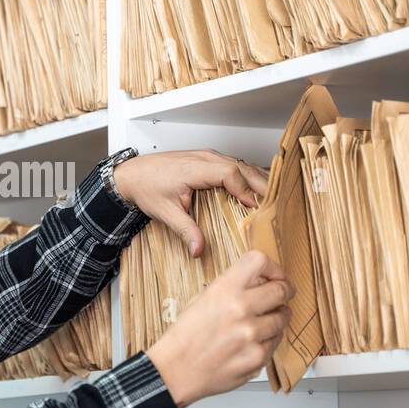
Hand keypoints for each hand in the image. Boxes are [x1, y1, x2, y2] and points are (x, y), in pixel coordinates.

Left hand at [113, 149, 269, 256]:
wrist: (132, 174)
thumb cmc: (147, 187)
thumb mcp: (165, 213)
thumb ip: (185, 230)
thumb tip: (198, 250)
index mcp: (196, 168)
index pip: (230, 173)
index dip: (245, 189)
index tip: (255, 206)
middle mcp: (205, 158)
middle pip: (241, 167)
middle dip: (260, 184)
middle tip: (276, 205)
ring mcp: (208, 157)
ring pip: (240, 164)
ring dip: (257, 179)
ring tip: (273, 199)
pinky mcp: (208, 160)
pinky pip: (234, 165)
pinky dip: (247, 176)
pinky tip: (256, 190)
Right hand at [146, 250, 292, 407]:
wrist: (175, 370)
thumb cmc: (185, 337)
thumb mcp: (201, 300)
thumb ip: (231, 288)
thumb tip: (260, 282)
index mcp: (224, 289)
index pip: (260, 261)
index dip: (272, 268)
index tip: (274, 276)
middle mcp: (240, 308)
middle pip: (281, 290)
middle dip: (284, 292)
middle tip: (283, 296)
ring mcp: (251, 334)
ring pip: (282, 319)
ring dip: (277, 319)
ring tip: (262, 323)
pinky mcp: (257, 357)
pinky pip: (275, 343)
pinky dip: (267, 342)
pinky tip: (251, 343)